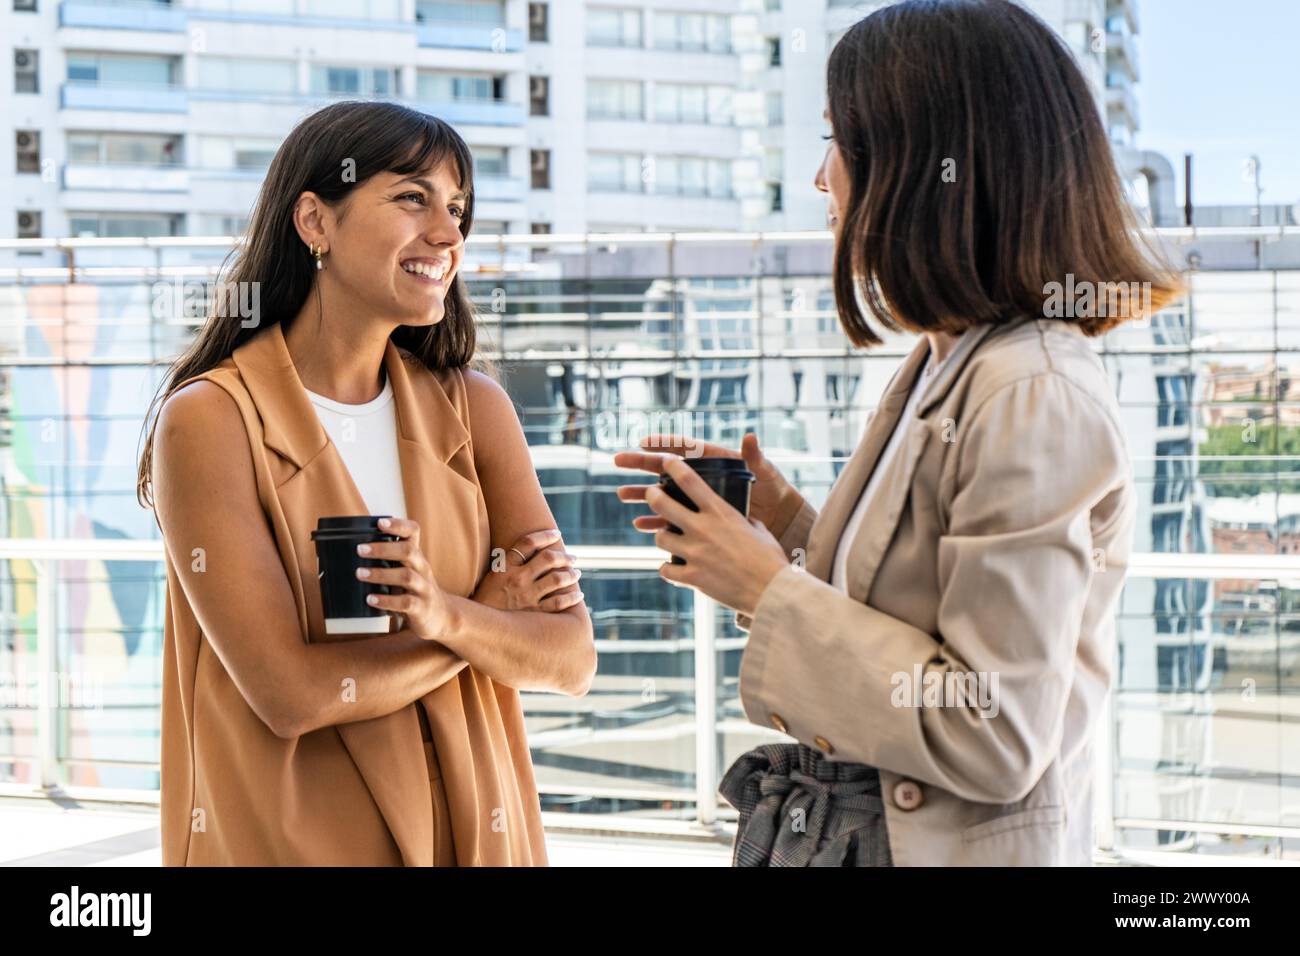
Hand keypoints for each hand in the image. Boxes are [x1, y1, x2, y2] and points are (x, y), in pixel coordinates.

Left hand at [354, 516, 450, 640]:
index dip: (398, 525)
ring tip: (360, 574)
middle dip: (383, 549)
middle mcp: (422, 568)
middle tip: (360, 549)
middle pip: (408, 551)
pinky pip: (406, 602)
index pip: (413, 532)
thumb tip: (344, 555)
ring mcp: (424, 588)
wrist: (441, 616)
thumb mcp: (405, 571)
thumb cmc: (413, 590)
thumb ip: (386, 562)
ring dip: (381, 574)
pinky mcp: (422, 608)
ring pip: (406, 576)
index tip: (380, 523)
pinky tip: (371, 599)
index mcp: (416, 556)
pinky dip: (387, 600)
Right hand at [473, 529, 585, 611]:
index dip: (544, 535)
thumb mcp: (488, 579)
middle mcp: (518, 579)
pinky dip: (571, 598)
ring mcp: (527, 596)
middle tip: (572, 557)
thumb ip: (504, 567)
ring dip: (570, 574)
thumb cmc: (480, 604)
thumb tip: (521, 555)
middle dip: (563, 556)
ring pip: (557, 579)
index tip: (556, 533)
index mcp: (504, 567)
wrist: (472, 627)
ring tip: (576, 573)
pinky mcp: (534, 614)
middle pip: (548, 559)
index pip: (528, 543)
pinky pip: (559, 603)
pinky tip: (578, 595)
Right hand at [614, 432, 796, 536]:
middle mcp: (700, 479)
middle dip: (641, 465)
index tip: (644, 441)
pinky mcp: (697, 520)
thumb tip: (750, 437)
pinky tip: (640, 525)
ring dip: (641, 494)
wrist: (780, 519)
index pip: (685, 449)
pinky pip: (671, 521)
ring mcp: (696, 500)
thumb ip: (754, 456)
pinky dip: (655, 523)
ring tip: (621, 494)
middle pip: (665, 469)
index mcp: (714, 461)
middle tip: (617, 461)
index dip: (664, 444)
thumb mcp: (765, 471)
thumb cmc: (774, 490)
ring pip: (664, 495)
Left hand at [636, 455, 788, 617]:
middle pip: (662, 504)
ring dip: (662, 536)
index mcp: (721, 512)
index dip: (673, 467)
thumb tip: (744, 520)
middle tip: (651, 494)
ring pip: (660, 538)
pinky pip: (666, 570)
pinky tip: (673, 569)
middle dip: (652, 495)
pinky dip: (668, 570)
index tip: (666, 461)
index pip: (690, 481)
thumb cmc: (770, 560)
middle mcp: (703, 528)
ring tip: (667, 537)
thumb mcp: (759, 530)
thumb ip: (745, 521)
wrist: (772, 591)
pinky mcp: (692, 576)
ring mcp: (695, 553)